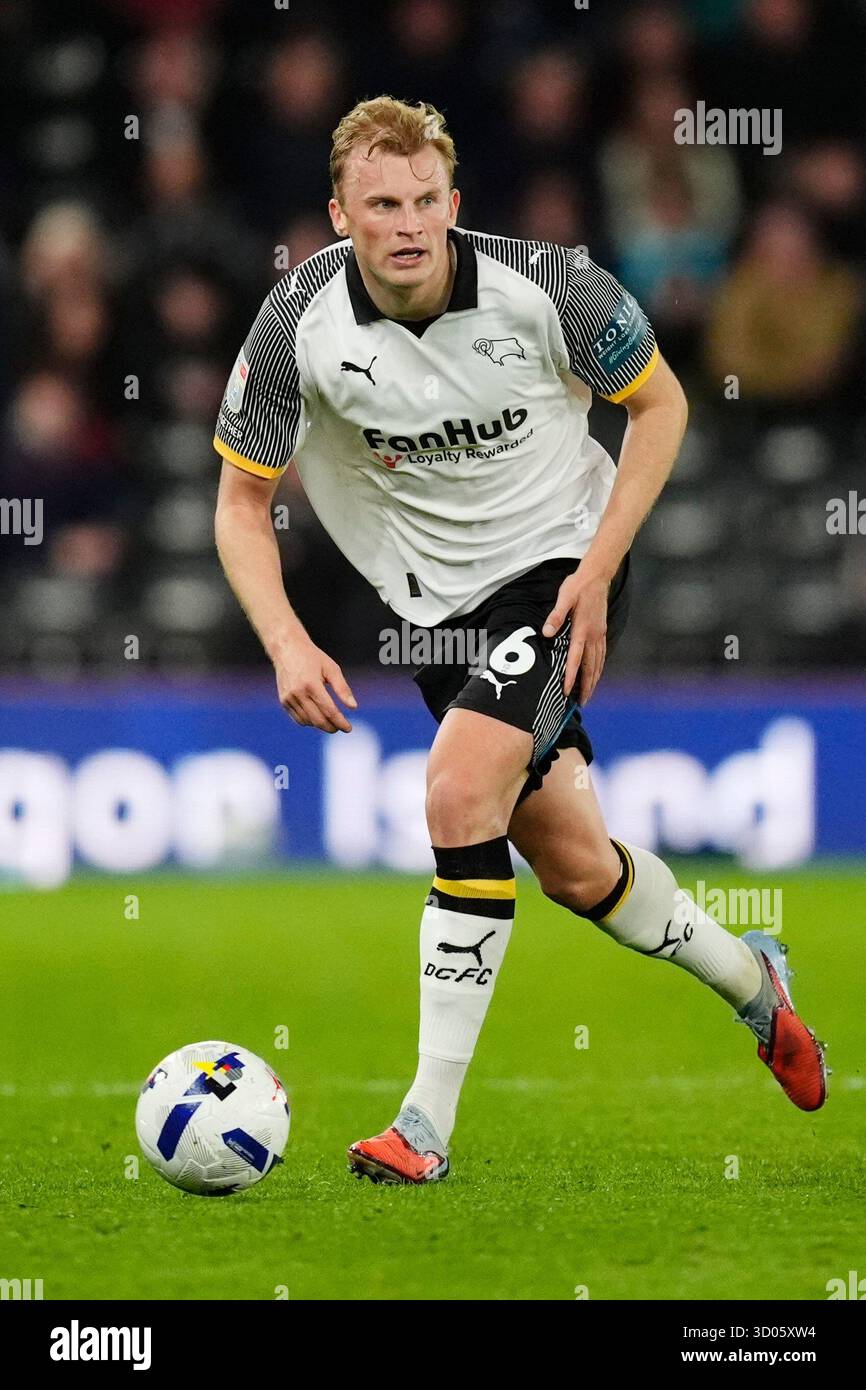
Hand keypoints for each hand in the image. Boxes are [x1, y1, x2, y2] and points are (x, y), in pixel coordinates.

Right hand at [273, 637, 356, 732]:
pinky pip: (298, 719)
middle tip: (341, 727)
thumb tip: (354, 707)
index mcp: (311, 684)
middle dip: (332, 727)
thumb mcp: (331, 668)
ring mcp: (288, 698)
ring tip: (331, 721)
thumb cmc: (313, 658)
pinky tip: (318, 717)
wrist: (287, 649)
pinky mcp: (283, 701)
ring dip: (321, 725)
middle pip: (318, 720)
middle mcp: (298, 693)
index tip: (349, 728)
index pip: (329, 711)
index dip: (340, 722)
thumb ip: (343, 688)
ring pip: (308, 722)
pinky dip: (309, 722)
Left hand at [542, 572, 608, 704]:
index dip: (571, 677)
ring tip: (589, 695)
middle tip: (582, 704)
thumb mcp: (564, 597)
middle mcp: (593, 635)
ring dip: (594, 680)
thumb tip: (547, 632)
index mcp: (582, 629)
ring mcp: (599, 634)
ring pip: (598, 663)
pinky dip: (599, 668)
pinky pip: (601, 655)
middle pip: (591, 667)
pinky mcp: (602, 631)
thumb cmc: (578, 586)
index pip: (576, 658)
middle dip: (586, 686)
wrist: (597, 576)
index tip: (568, 692)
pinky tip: (596, 674)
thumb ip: (556, 615)